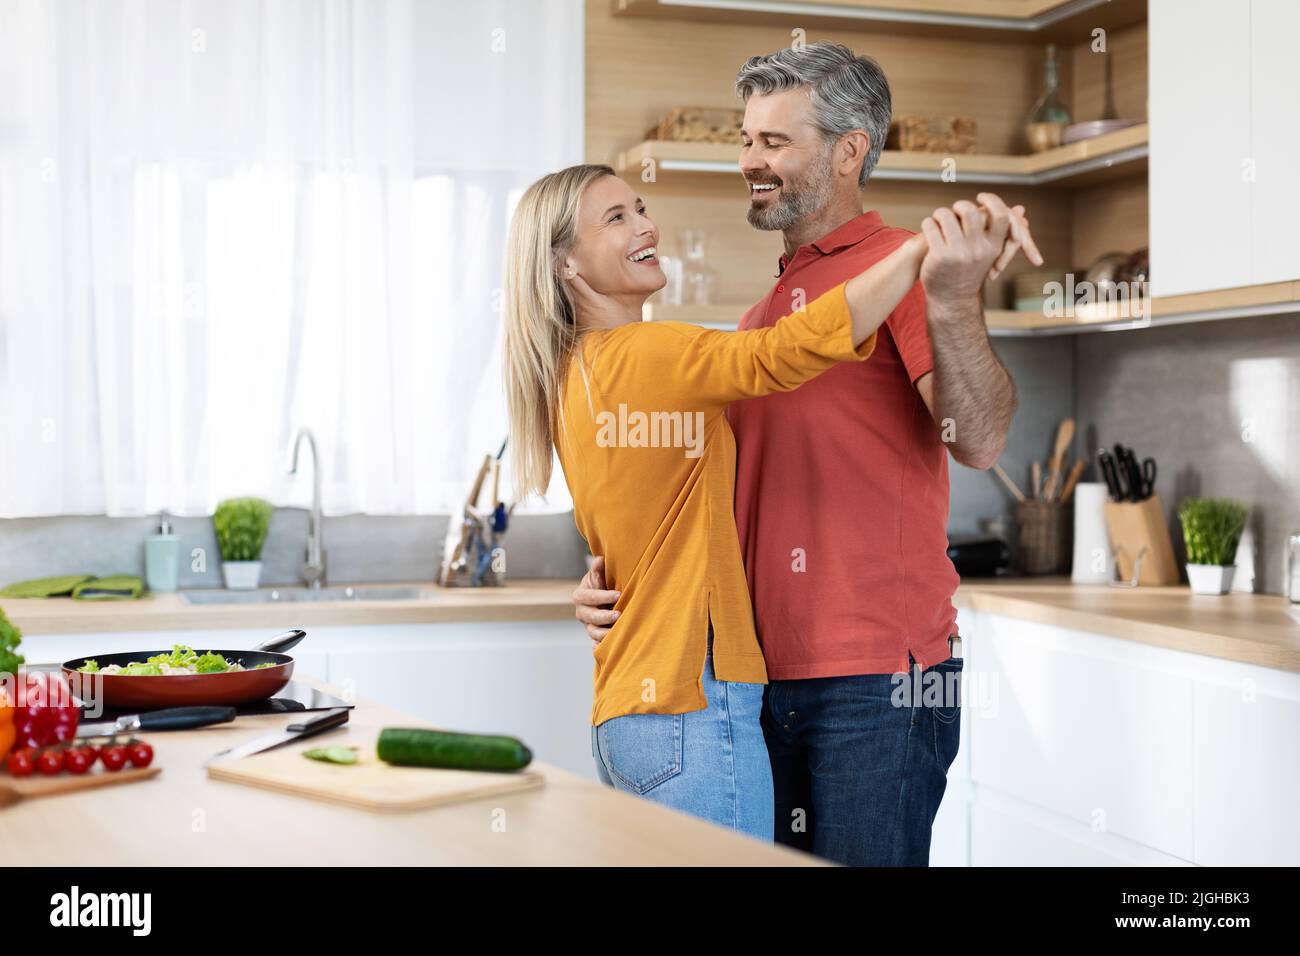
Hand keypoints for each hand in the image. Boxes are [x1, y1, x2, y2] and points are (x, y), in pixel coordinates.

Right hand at [572, 555, 619, 650]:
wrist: (600, 599)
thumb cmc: (601, 584)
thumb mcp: (598, 576)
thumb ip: (598, 570)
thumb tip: (600, 559)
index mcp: (580, 596)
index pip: (589, 596)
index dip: (603, 596)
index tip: (618, 594)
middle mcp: (582, 612)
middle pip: (590, 617)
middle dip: (604, 617)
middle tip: (618, 615)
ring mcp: (587, 626)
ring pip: (592, 633)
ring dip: (604, 634)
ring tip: (617, 633)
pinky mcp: (594, 636)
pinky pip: (596, 644)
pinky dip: (601, 647)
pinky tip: (610, 647)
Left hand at [919, 192, 1042, 305]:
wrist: (950, 299)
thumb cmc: (969, 270)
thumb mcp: (988, 252)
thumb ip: (999, 229)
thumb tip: (1020, 208)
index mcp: (993, 246)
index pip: (1001, 215)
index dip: (992, 200)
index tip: (980, 196)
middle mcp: (978, 249)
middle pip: (969, 211)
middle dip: (960, 206)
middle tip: (954, 210)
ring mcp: (959, 253)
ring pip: (947, 215)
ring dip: (940, 213)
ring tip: (937, 219)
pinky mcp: (940, 256)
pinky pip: (931, 226)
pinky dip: (928, 223)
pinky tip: (929, 228)